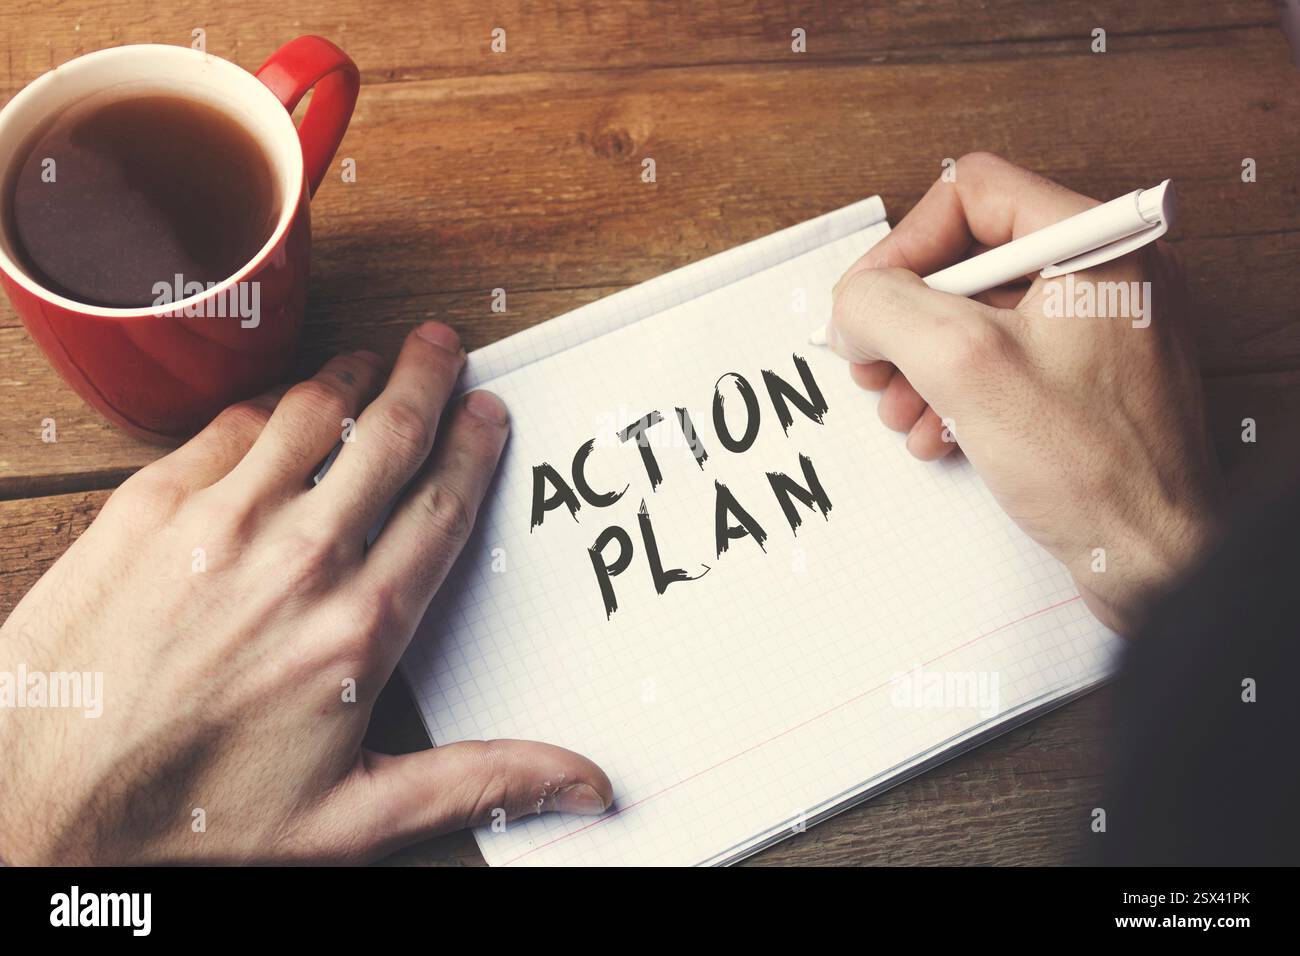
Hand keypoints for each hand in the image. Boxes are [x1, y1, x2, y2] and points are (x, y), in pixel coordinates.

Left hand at [0, 321, 611, 863]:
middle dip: (425, 378)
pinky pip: (228, 428)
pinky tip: (278, 408)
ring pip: (310, 414)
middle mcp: (299, 559)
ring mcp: (219, 523)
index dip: (472, 445)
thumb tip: (583, 782)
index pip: (440, 504)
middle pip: (387, 437)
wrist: (43, 806)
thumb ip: (478, 779)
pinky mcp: (148, 507)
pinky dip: (267, 407)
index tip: (485, 412)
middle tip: (442, 344)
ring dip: (351, 376)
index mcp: (359, 627)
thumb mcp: (355, 817)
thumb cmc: (198, 818)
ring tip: (371, 359)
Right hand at [829, 153, 1222, 633]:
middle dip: (907, 318)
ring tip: (899, 410)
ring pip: (981, 318)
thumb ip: (888, 311)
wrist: (1159, 561)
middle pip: (969, 260)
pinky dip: (959, 394)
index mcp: (1095, 245)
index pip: (971, 194)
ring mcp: (1100, 332)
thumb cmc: (1096, 469)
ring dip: (923, 363)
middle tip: (872, 363)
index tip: (866, 304)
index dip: (904, 246)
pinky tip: (937, 435)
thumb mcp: (965, 368)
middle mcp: (1104, 276)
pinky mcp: (1090, 384)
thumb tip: (850, 304)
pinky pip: (1007, 364)